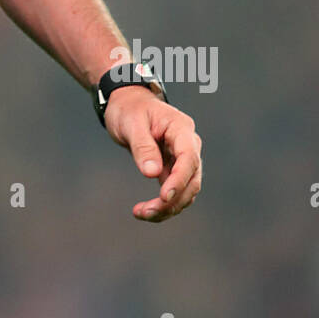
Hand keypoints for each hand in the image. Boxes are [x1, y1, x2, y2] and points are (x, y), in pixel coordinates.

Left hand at [103, 86, 202, 221]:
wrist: (127, 104)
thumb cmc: (129, 109)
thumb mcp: (131, 123)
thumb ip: (143, 147)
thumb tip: (152, 174)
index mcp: (181, 128)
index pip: (189, 158)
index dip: (179, 180)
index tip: (164, 197)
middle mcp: (188, 145)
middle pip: (191, 179)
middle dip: (173, 200)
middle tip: (147, 212)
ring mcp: (182, 158)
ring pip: (186, 190)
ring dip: (168, 207)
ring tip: (142, 213)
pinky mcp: (173, 169)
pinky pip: (175, 191)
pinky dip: (163, 204)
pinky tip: (145, 211)